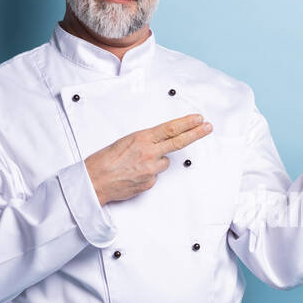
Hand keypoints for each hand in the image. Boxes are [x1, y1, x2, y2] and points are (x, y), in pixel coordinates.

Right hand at [84, 113, 211, 205]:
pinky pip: (155, 175)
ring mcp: (151, 169)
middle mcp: (149, 153)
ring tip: (137, 163)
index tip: (198, 119)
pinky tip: (134, 174)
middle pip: (178, 141)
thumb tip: (158, 142)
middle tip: (208, 127)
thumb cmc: (104, 160)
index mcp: (141, 139)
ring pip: (164, 162)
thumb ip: (144, 141)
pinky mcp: (150, 183)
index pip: (170, 128)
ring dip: (156, 161)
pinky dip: (148, 174)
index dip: (186, 123)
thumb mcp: (124, 142)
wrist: (94, 181)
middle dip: (195, 133)